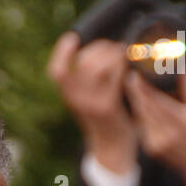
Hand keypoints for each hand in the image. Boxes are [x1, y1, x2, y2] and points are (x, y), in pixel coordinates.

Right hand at [47, 32, 137, 172]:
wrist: (112, 146)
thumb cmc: (103, 116)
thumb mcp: (86, 97)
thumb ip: (85, 77)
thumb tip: (97, 48)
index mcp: (68, 96)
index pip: (57, 71)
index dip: (62, 52)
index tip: (72, 38)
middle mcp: (76, 101)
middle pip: (82, 63)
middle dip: (99, 47)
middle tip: (113, 47)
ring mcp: (91, 104)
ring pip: (97, 67)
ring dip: (111, 54)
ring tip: (121, 54)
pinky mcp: (108, 107)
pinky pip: (114, 76)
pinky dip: (122, 64)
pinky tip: (128, 63)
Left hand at [124, 70, 185, 185]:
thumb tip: (185, 64)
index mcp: (182, 121)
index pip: (155, 100)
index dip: (142, 86)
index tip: (134, 72)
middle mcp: (168, 134)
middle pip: (144, 107)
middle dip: (136, 91)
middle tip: (132, 75)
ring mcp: (158, 143)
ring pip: (141, 116)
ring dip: (137, 101)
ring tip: (134, 85)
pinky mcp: (152, 149)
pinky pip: (143, 126)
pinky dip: (142, 114)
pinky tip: (142, 104)